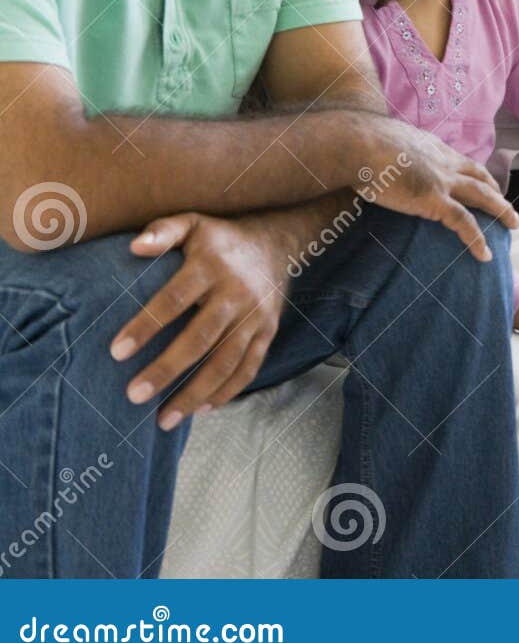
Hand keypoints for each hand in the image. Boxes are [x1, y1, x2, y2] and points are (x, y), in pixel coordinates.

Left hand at [111, 212, 294, 429]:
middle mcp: (236, 293)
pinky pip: (249, 367)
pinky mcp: (269, 332)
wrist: (278, 243)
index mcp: (212, 266)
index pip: (174, 299)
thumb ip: (163, 231)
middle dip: (167, 369)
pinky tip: (201, 409)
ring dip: (195, 393)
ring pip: (226, 361)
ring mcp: (256, 316)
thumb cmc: (220, 239)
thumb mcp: (193, 223)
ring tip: (164, 420)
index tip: (116, 352)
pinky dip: (227, 391)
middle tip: (134, 395)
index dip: (146, 326)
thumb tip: (134, 248)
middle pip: (200, 338)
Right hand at [356, 117, 518, 261]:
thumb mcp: (380, 141)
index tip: (485, 183)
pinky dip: (476, 240)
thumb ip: (388, 150)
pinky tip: (485, 255)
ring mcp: (441, 179)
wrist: (354, 143)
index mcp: (430, 146)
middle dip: (497, 192)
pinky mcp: (433, 199)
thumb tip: (376, 158)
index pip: (461, 161)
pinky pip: (464, 223)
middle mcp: (442, 160)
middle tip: (509, 207)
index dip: (475, 174)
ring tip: (515, 226)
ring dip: (502, 211)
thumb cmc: (356, 142)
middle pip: (480, 177)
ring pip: (483, 196)